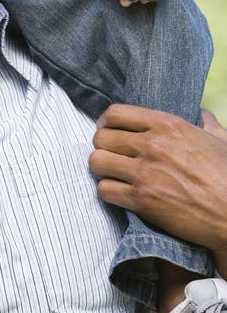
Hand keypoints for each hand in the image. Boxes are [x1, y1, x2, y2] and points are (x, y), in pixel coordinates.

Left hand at [89, 104, 226, 267]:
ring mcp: (144, 172)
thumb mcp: (220, 140)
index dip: (106, 122)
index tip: (108, 130)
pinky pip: (105, 190)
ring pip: (97, 162)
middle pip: (101, 137)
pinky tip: (119, 193)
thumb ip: (206, 124)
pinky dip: (108, 192)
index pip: (115, 113)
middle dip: (102, 147)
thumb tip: (203, 115)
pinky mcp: (142, 200)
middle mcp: (151, 143)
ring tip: (112, 174)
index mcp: (167, 124)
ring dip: (102, 169)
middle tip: (111, 155)